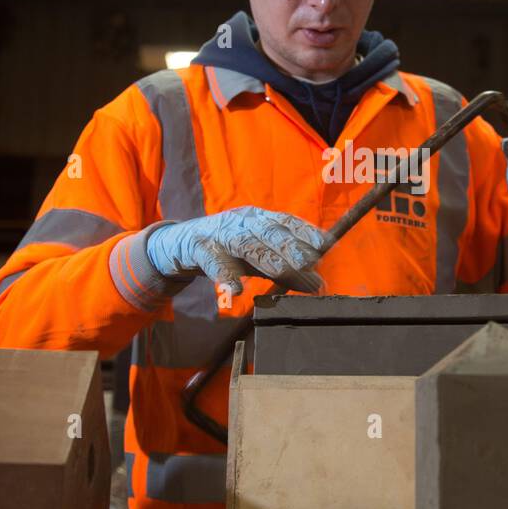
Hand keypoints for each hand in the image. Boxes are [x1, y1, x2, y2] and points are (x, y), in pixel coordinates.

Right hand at [145, 206, 328, 294]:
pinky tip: (235, 290)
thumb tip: (318, 285)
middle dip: (289, 244)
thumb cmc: (229, 250)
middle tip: (308, 261)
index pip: (286, 221)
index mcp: (259, 219)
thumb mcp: (259, 260)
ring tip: (281, 270)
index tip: (325, 244)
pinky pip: (213, 261)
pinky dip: (224, 275)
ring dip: (264, 255)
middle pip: (268, 230)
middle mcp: (242, 220)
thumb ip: (287, 271)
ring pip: (244, 242)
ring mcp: (220, 232)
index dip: (305, 231)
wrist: (182, 244)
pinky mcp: (199, 248)